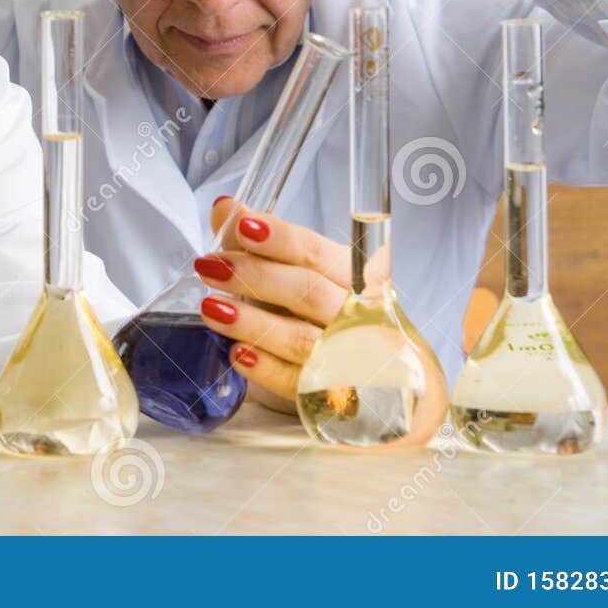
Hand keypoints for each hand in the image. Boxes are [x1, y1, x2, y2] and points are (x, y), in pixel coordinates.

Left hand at [192, 196, 387, 406]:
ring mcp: (353, 360)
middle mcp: (363, 316)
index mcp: (361, 278)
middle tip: (210, 266)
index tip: (243, 225)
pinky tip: (236, 354)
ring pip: (302, 339)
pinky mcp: (338, 398)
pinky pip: (297, 383)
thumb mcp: (315, 276)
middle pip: (309, 292)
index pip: (318, 252)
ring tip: (210, 307)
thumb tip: (227, 208)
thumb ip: (267, 244)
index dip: (280, 238)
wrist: (396, 384)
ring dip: (253, 322)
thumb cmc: (344, 317)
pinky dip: (266, 368)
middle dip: (256, 276)